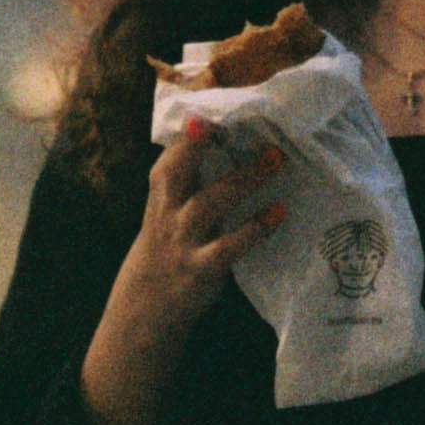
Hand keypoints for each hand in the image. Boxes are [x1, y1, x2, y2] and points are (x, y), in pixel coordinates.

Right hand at [79, 121, 286, 424]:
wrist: (145, 312)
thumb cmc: (165, 253)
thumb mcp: (165, 215)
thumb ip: (186, 185)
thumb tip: (222, 144)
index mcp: (159, 200)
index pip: (167, 161)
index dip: (185, 137)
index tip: (203, 112)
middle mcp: (166, 216)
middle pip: (180, 172)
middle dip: (205, 146)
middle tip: (245, 124)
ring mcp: (183, 242)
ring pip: (210, 203)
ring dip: (244, 179)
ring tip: (275, 159)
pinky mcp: (201, 269)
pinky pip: (230, 245)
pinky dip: (256, 227)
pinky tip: (278, 212)